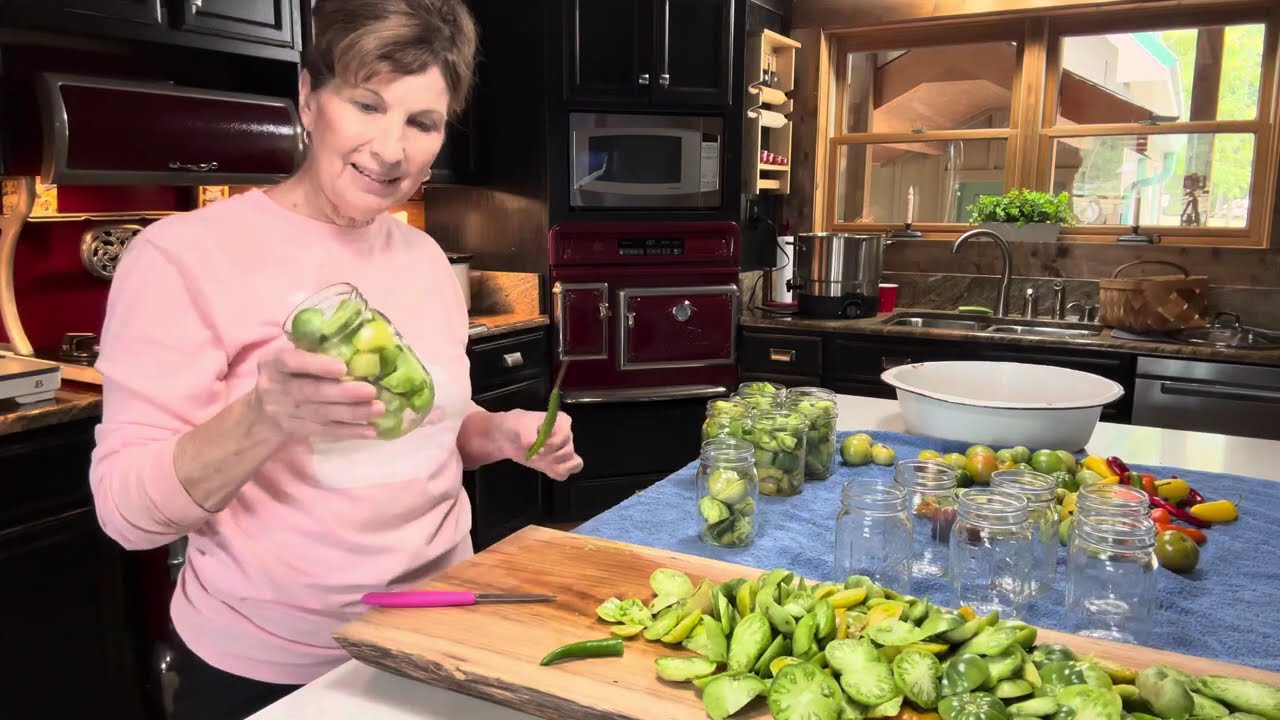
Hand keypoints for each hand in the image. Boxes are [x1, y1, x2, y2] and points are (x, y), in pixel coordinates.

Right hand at [250, 345, 381, 440]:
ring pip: (321, 414)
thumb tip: (359, 346)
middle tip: (371, 391)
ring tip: (378, 408)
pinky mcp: (296, 431)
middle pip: (310, 392)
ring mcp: (284, 413)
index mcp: (273, 363)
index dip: (317, 365)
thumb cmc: (286, 373)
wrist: (261, 410)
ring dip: (352, 413)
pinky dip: (349, 432)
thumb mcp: (288, 355)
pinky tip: (371, 430)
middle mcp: (275, 389)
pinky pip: (325, 432)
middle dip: (343, 393)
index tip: (343, 367)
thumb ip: (313, 349)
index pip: (291, 362)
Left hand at [506, 409, 582, 480]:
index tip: (539, 446)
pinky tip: (548, 469)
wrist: (510, 438)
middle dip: (551, 456)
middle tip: (535, 454)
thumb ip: (527, 433)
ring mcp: (564, 451)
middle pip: (569, 451)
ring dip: (555, 465)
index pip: (566, 435)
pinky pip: (568, 472)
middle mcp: (566, 436)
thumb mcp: (520, 425)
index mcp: (561, 421)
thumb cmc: (519, 426)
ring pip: (572, 462)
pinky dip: (559, 473)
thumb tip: (532, 444)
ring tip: (540, 460)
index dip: (553, 444)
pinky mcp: (559, 463)